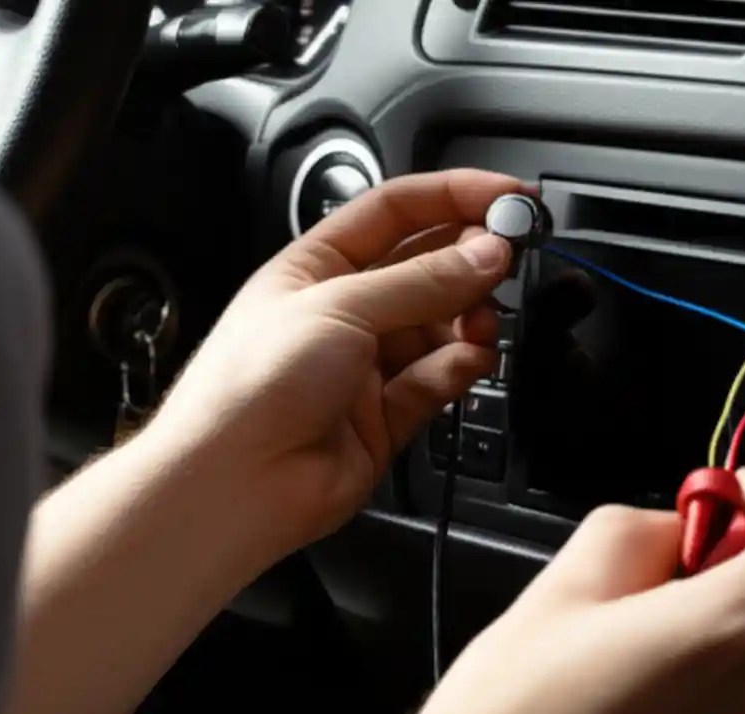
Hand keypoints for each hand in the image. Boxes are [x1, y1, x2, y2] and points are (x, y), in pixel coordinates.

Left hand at [145, 168, 525, 554]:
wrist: (233, 486)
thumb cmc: (251, 386)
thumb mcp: (339, 307)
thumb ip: (423, 280)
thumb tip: (487, 253)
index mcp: (316, 267)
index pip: (396, 212)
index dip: (454, 196)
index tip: (509, 197)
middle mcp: (344, 312)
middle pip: (426, 267)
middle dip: (471, 260)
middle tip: (511, 259)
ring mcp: (367, 365)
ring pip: (441, 326)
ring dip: (471, 319)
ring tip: (485, 322)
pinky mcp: (388, 415)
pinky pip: (439, 378)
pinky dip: (460, 367)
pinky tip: (470, 362)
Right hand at [419, 469, 744, 713]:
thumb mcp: (562, 586)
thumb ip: (645, 529)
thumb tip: (684, 527)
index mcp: (732, 632)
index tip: (731, 501)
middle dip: (728, 579)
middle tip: (648, 594)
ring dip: (717, 640)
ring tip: (630, 665)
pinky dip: (711, 690)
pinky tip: (643, 704)